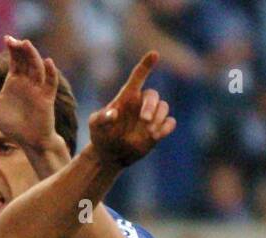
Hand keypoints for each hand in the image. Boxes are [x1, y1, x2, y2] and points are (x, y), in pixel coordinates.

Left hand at [0, 36, 60, 154]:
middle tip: (14, 40)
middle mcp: (28, 81)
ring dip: (33, 56)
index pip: (15, 59)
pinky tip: (48, 62)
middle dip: (22, 49)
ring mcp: (38, 89)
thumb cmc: (11, 124)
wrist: (28, 140)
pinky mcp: (46, 99)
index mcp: (15, 80)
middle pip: (27, 60)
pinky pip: (50, 83)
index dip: (12, 48)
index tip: (6, 38)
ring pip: (37, 68)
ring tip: (26, 44)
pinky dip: (51, 73)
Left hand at [88, 52, 175, 168]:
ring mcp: (151, 116)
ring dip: (159, 118)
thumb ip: (101, 119)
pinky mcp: (159, 129)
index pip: (138, 77)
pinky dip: (166, 127)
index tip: (154, 54)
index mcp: (127, 97)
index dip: (146, 65)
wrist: (110, 155)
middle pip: (153, 95)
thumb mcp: (95, 126)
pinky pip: (170, 122)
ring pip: (164, 107)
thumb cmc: (101, 135)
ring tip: (149, 132)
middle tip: (145, 120)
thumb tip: (113, 113)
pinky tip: (157, 135)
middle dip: (151, 106)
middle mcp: (141, 103)